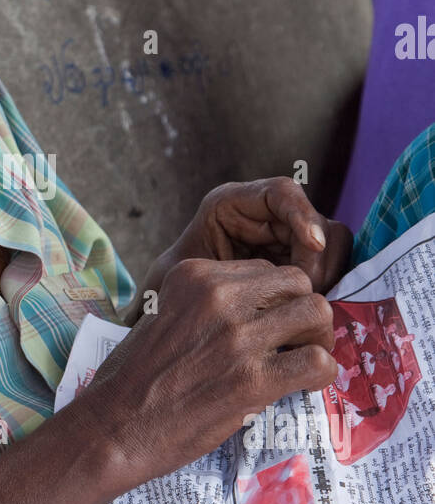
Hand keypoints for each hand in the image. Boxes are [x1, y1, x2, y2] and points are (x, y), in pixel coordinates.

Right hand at [88, 257, 336, 487]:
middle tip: (300, 340)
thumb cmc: (135, 378)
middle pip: (297, 282)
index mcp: (195, 275)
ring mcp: (237, 336)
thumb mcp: (162, 314)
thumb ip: (206, 305)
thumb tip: (256, 314)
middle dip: (305, 310)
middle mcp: (218, 296)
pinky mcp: (252, 379)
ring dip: (319, 338)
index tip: (272, 325)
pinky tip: (307, 385)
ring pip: (316, 312)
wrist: (114, 426)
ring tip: (306, 360)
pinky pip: (317, 361)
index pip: (264, 270)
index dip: (276, 299)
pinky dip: (323, 373)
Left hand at [142, 177, 350, 302]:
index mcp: (231, 205)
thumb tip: (231, 282)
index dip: (302, 214)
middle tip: (309, 291)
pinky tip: (309, 311)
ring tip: (306, 304)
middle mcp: (266, 216)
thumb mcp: (176, 274)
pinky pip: (331, 270)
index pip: (281, 192)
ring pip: (332, 246)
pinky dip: (327, 288)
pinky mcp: (302, 264)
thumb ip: (200, 274)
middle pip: (317, 221)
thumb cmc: (171, 287)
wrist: (176, 311)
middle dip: (318, 258)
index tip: (314, 244)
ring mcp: (288, 239)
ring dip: (326, 275)